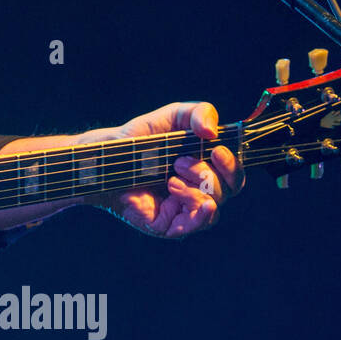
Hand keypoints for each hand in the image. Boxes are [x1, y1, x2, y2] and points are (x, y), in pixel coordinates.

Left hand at [86, 101, 243, 237]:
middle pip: (229, 190)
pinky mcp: (168, 224)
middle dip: (208, 174)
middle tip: (180, 162)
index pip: (235, 173)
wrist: (106, 158)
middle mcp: (200, 189)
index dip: (232, 164)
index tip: (216, 150)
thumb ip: (199, 112)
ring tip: (170, 179)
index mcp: (207, 167)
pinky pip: (193, 226)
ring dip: (197, 190)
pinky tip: (181, 194)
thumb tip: (213, 131)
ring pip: (212, 208)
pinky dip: (197, 214)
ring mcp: (185, 209)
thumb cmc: (141, 138)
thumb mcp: (171, 117)